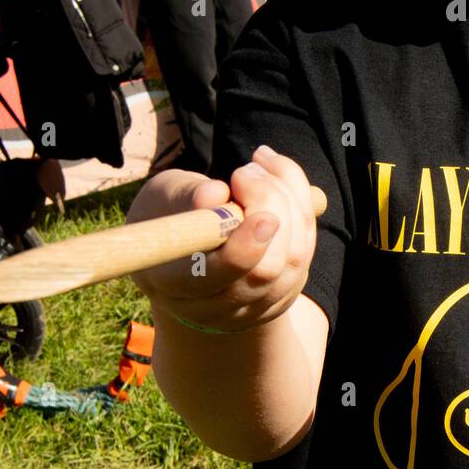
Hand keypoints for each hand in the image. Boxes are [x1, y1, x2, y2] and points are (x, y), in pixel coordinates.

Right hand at [125, 146, 317, 333]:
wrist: (185, 249)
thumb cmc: (166, 215)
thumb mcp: (162, 198)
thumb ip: (185, 196)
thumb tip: (216, 194)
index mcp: (174, 285)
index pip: (212, 279)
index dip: (241, 252)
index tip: (263, 218)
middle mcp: (216, 306)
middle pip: (264, 270)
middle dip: (271, 206)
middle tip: (249, 166)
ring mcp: (255, 306)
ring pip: (293, 257)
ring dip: (290, 197)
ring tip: (262, 162)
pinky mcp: (284, 292)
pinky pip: (305, 248)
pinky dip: (301, 203)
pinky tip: (279, 177)